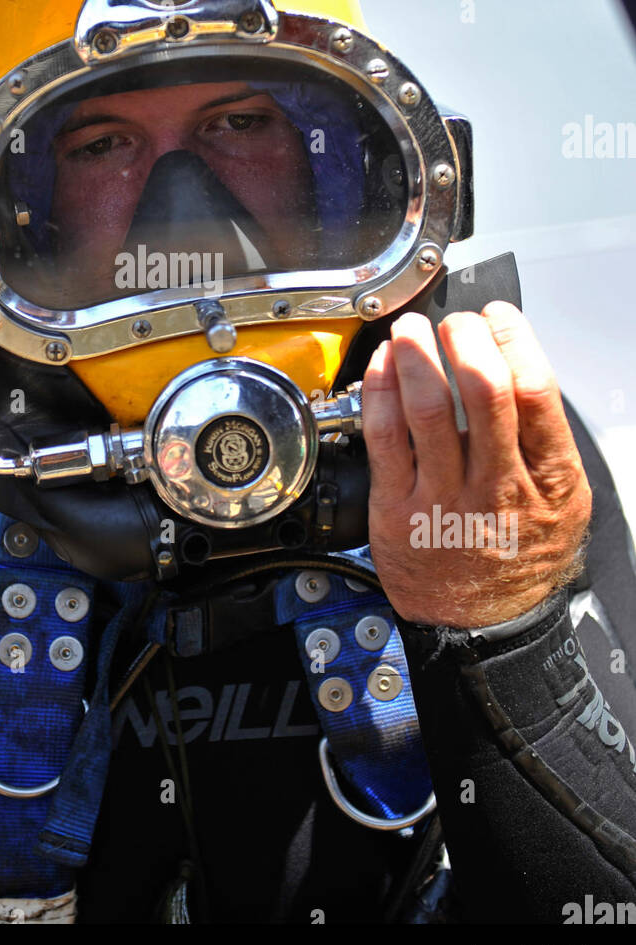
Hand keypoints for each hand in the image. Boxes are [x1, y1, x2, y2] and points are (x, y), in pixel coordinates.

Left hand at [361, 303, 591, 626]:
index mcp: (548, 481)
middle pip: (485, 392)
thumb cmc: (518, 559)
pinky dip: (381, 391)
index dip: (515, 342)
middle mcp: (498, 488)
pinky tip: (383, 367)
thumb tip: (521, 370)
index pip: (536, 393)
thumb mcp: (563, 506)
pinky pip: (385, 437)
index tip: (498, 318)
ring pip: (428, 409)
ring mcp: (445, 500)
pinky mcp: (399, 509)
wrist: (481, 626)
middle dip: (465, 339)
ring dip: (417, 355)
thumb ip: (547, 444)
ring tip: (410, 330)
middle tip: (454, 321)